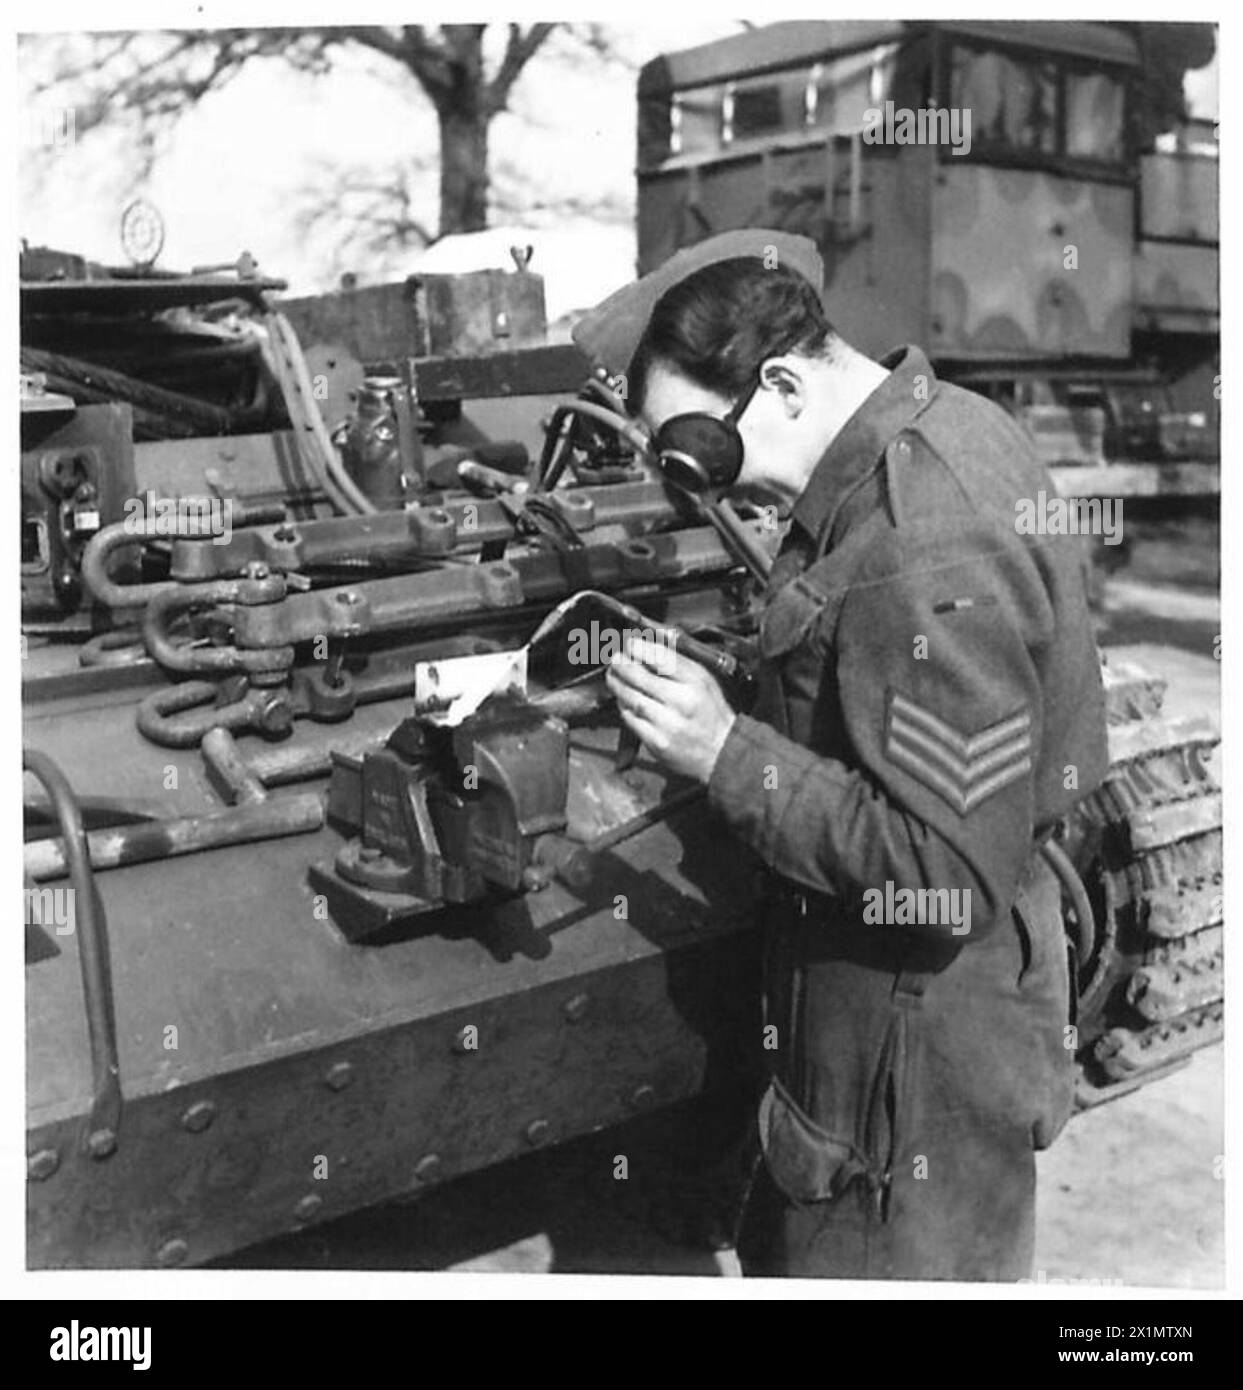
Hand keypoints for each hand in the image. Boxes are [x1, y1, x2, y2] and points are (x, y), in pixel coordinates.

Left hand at [605, 637, 735, 783]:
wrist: (722, 751)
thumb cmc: (713, 714)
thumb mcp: (705, 681)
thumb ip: (680, 664)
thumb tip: (651, 647)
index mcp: (696, 683)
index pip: (663, 659)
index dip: (641, 649)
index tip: (630, 644)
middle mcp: (682, 703)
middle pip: (641, 678)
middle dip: (623, 666)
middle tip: (615, 660)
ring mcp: (668, 724)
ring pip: (632, 699)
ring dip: (618, 685)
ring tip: (614, 676)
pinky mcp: (657, 742)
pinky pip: (632, 720)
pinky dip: (624, 707)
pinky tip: (623, 699)